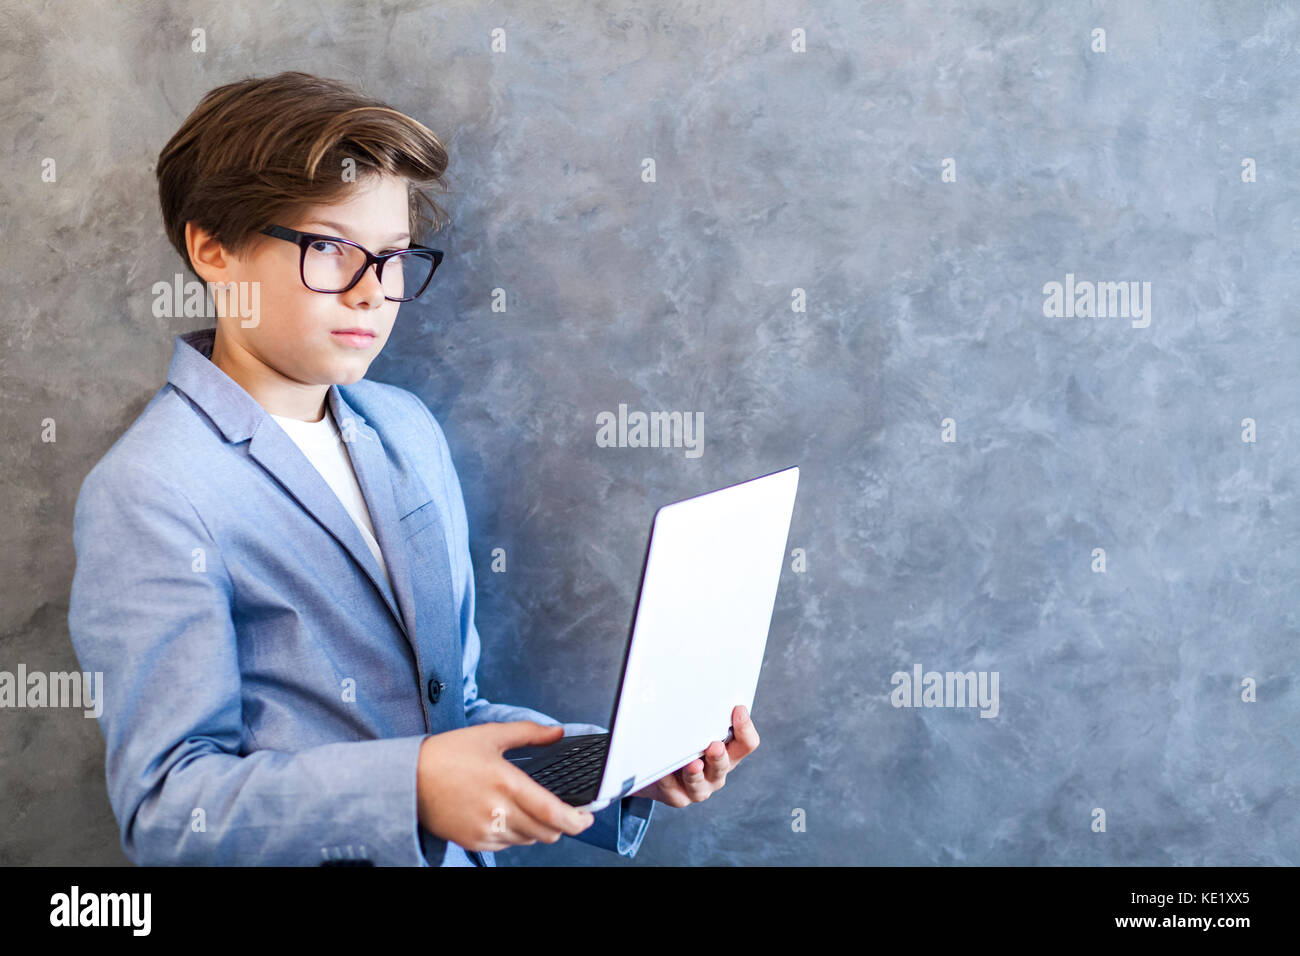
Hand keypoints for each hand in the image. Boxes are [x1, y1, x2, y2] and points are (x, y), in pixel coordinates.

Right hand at [416, 721, 595, 851]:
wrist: (409, 778)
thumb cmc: (448, 753)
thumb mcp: (491, 735)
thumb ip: (529, 733)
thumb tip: (556, 732)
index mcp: (507, 783)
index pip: (553, 813)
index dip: (577, 820)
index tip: (587, 818)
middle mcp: (498, 811)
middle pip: (546, 832)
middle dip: (560, 825)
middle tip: (562, 812)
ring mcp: (485, 830)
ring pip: (528, 840)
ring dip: (536, 829)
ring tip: (528, 809)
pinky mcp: (473, 841)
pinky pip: (506, 845)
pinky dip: (514, 834)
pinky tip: (506, 815)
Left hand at [630, 704, 758, 806]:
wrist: (654, 768)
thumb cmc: (680, 740)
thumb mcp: (694, 725)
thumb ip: (700, 712)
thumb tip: (692, 680)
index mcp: (729, 751)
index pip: (747, 743)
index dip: (745, 727)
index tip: (738, 709)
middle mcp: (717, 771)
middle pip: (725, 763)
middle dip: (719, 755)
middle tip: (714, 745)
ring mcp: (699, 787)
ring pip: (699, 783)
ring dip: (695, 773)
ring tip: (692, 764)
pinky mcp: (678, 797)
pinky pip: (673, 790)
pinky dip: (666, 779)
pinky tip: (661, 770)